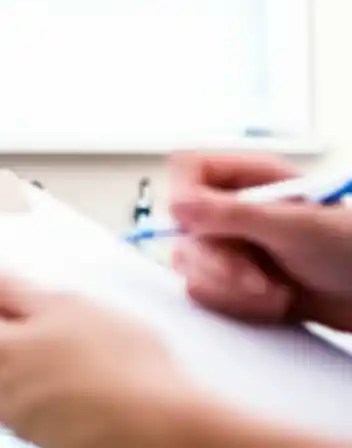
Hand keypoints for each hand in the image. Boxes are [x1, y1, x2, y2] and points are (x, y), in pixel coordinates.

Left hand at [0, 264, 196, 447]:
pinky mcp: (52, 443)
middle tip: (80, 330)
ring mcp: (25, 424)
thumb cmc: (118, 362)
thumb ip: (12, 287)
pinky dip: (71, 397)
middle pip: (7, 350)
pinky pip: (53, 409)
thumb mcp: (63, 304)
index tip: (47, 303)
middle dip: (37, 337)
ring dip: (55, 368)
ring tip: (99, 363)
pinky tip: (103, 390)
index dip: (17, 302)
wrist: (162, 426)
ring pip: (32, 380)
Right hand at [167, 152, 351, 330]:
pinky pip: (205, 293)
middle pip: (182, 226)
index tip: (192, 224)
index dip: (182, 194)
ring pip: (190, 263)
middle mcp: (235, 211)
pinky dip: (237, 306)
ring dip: (230, 287)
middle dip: (217, 260)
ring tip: (275, 292)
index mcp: (251, 179)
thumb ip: (234, 213)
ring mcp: (233, 247)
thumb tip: (178, 204)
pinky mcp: (234, 282)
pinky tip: (274, 303)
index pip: (189, 169)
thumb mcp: (297, 228)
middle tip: (251, 277)